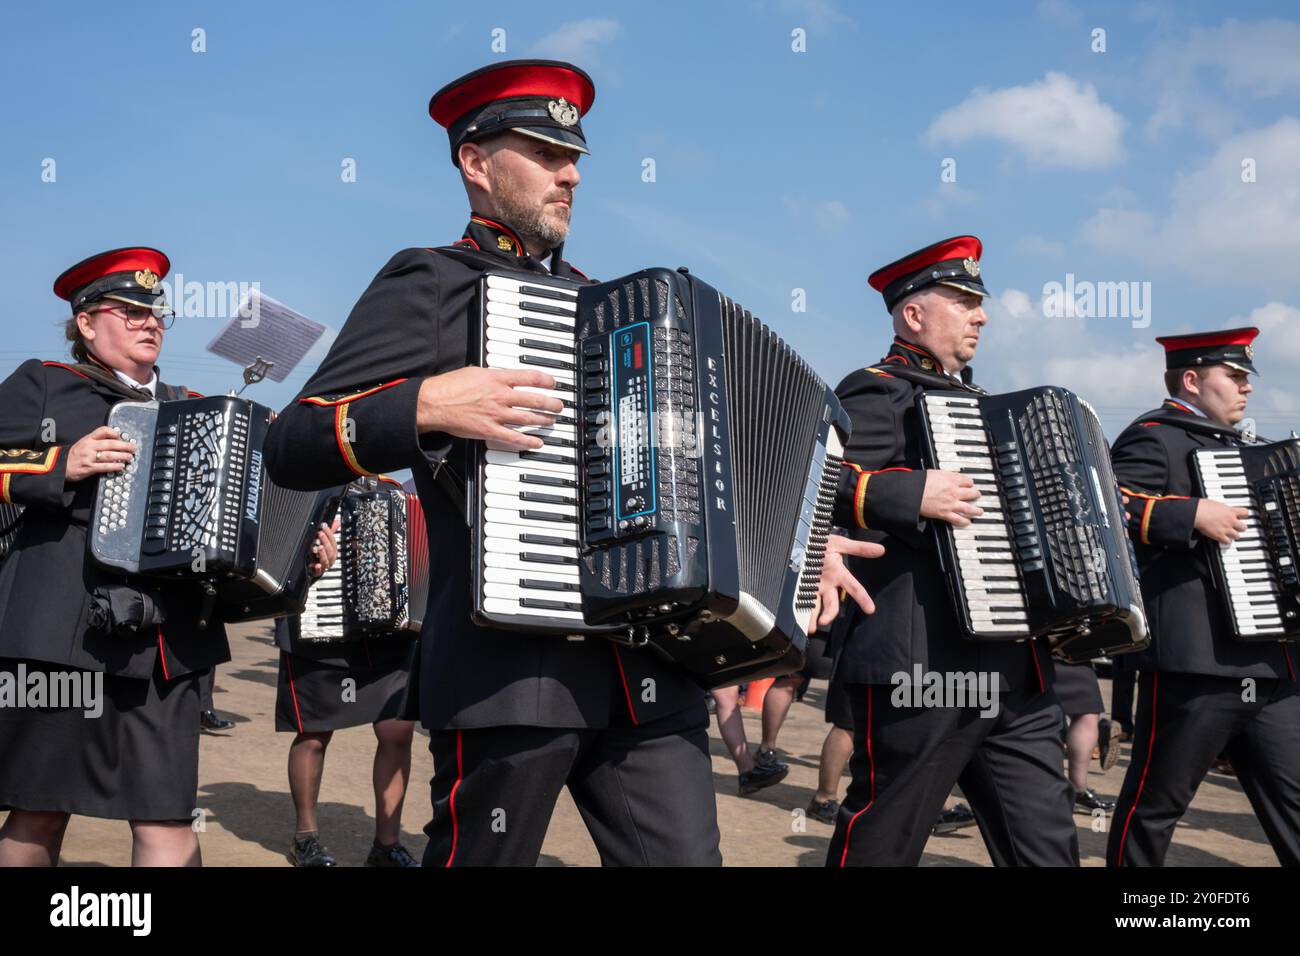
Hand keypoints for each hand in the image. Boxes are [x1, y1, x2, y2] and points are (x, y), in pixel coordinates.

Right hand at [65, 426, 136, 481]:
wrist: (59, 466)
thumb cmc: (74, 455)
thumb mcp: (83, 443)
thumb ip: (96, 441)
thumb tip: (115, 441)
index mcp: (88, 439)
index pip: (103, 431)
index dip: (114, 432)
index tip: (121, 436)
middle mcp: (89, 447)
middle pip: (110, 444)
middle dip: (124, 446)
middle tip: (133, 448)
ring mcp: (88, 457)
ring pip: (109, 455)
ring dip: (122, 456)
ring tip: (130, 457)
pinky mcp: (88, 468)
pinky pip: (104, 466)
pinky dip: (114, 466)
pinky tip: (121, 466)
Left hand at [306, 516, 340, 577]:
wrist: (314, 570)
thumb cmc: (321, 555)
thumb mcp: (326, 542)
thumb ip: (331, 532)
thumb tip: (337, 521)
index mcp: (333, 550)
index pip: (333, 540)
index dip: (329, 533)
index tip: (323, 526)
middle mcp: (330, 558)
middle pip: (330, 550)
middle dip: (325, 541)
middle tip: (320, 534)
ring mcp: (324, 565)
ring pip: (326, 559)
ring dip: (323, 553)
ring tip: (319, 547)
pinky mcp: (318, 572)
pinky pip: (319, 571)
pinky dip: (318, 568)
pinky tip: (316, 564)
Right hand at [416, 367, 563, 450]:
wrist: (434, 402)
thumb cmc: (450, 386)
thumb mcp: (475, 372)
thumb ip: (493, 375)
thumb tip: (505, 377)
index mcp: (497, 378)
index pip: (530, 376)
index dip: (546, 380)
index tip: (553, 383)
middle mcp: (500, 395)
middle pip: (535, 399)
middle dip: (551, 403)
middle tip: (559, 405)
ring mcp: (496, 414)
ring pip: (528, 418)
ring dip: (544, 420)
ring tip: (552, 421)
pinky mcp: (489, 430)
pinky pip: (514, 437)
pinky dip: (528, 441)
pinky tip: (537, 442)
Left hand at [806, 534, 885, 633]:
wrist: (802, 538)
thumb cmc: (821, 541)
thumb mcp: (839, 543)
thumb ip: (859, 548)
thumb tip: (881, 549)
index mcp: (838, 575)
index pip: (854, 588)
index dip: (863, 598)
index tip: (870, 610)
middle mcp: (827, 585)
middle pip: (832, 604)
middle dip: (829, 614)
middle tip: (823, 621)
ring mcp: (814, 587)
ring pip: (816, 607)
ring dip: (812, 618)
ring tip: (810, 627)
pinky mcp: (800, 587)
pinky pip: (801, 601)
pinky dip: (800, 610)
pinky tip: (797, 619)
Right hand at [920, 469, 982, 526]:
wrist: (913, 493)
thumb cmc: (921, 482)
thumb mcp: (935, 472)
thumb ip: (946, 474)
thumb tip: (953, 475)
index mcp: (952, 481)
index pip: (967, 481)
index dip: (970, 483)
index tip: (970, 484)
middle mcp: (954, 492)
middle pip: (971, 494)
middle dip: (976, 495)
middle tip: (977, 495)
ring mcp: (950, 504)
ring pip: (969, 508)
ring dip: (976, 510)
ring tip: (980, 512)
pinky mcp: (945, 514)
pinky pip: (958, 519)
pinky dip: (964, 522)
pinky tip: (967, 522)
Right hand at [1194, 499, 1249, 544]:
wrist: (1196, 513)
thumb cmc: (1202, 506)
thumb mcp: (1217, 503)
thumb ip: (1223, 508)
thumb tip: (1223, 510)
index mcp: (1230, 511)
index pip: (1245, 513)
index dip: (1244, 515)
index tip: (1242, 516)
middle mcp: (1231, 520)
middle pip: (1244, 527)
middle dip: (1240, 527)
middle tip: (1236, 527)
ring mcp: (1226, 529)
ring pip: (1237, 536)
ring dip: (1234, 535)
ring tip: (1230, 534)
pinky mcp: (1219, 536)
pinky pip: (1228, 542)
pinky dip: (1226, 541)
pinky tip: (1223, 539)